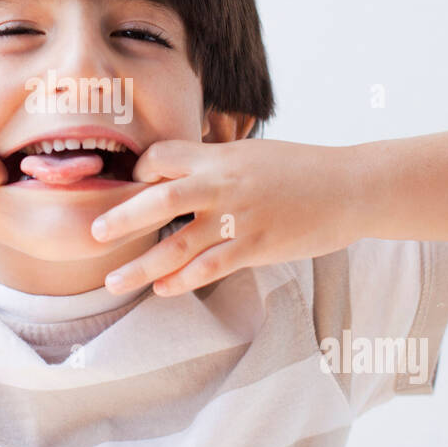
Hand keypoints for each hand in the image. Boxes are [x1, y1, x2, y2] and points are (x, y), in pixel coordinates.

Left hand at [90, 138, 364, 295]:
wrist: (353, 187)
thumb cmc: (303, 170)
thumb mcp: (253, 155)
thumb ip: (217, 164)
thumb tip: (185, 172)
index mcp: (220, 156)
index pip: (163, 157)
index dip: (141, 171)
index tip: (130, 187)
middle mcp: (224, 183)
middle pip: (160, 197)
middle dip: (123, 217)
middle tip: (94, 234)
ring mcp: (239, 217)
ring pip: (179, 244)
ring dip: (142, 265)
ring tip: (114, 282)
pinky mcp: (257, 245)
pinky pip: (211, 267)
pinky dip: (184, 280)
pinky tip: (164, 290)